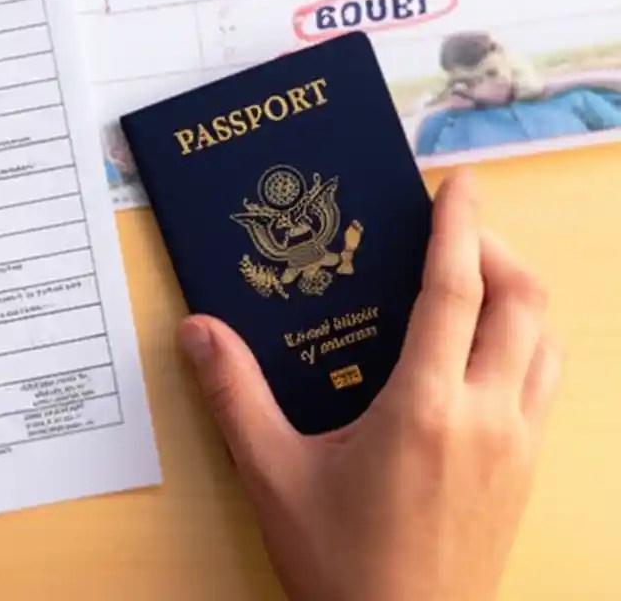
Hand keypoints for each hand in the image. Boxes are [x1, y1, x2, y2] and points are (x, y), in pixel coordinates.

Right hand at [179, 172, 558, 600]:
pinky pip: (544, 384)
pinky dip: (526, 345)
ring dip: (518, 297)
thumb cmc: (339, 565)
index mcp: (425, 408)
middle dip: (495, 248)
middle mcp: (487, 417)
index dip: (459, 226)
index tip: (456, 182)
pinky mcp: (524, 474)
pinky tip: (482, 356)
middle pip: (522, 303)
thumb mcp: (272, 475)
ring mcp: (516, 447)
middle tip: (453, 229)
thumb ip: (235, 394)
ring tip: (473, 282)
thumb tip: (198, 330)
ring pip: (546, 343)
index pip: (457, 291)